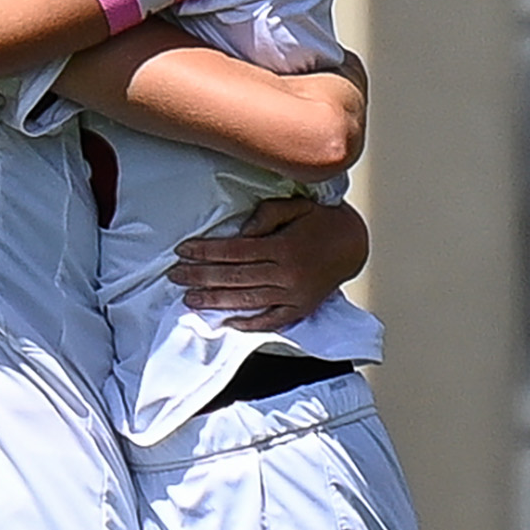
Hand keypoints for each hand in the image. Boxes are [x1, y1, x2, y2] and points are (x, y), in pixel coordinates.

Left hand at [169, 197, 369, 331]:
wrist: (354, 245)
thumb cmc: (321, 221)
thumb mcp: (296, 206)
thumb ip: (266, 216)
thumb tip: (241, 232)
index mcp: (283, 247)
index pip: (235, 251)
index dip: (206, 251)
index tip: (183, 250)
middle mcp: (287, 274)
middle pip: (235, 277)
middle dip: (201, 276)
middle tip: (175, 275)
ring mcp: (294, 295)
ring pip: (247, 300)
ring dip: (215, 301)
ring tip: (189, 299)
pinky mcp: (300, 309)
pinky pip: (271, 321)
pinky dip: (248, 323)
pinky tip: (226, 322)